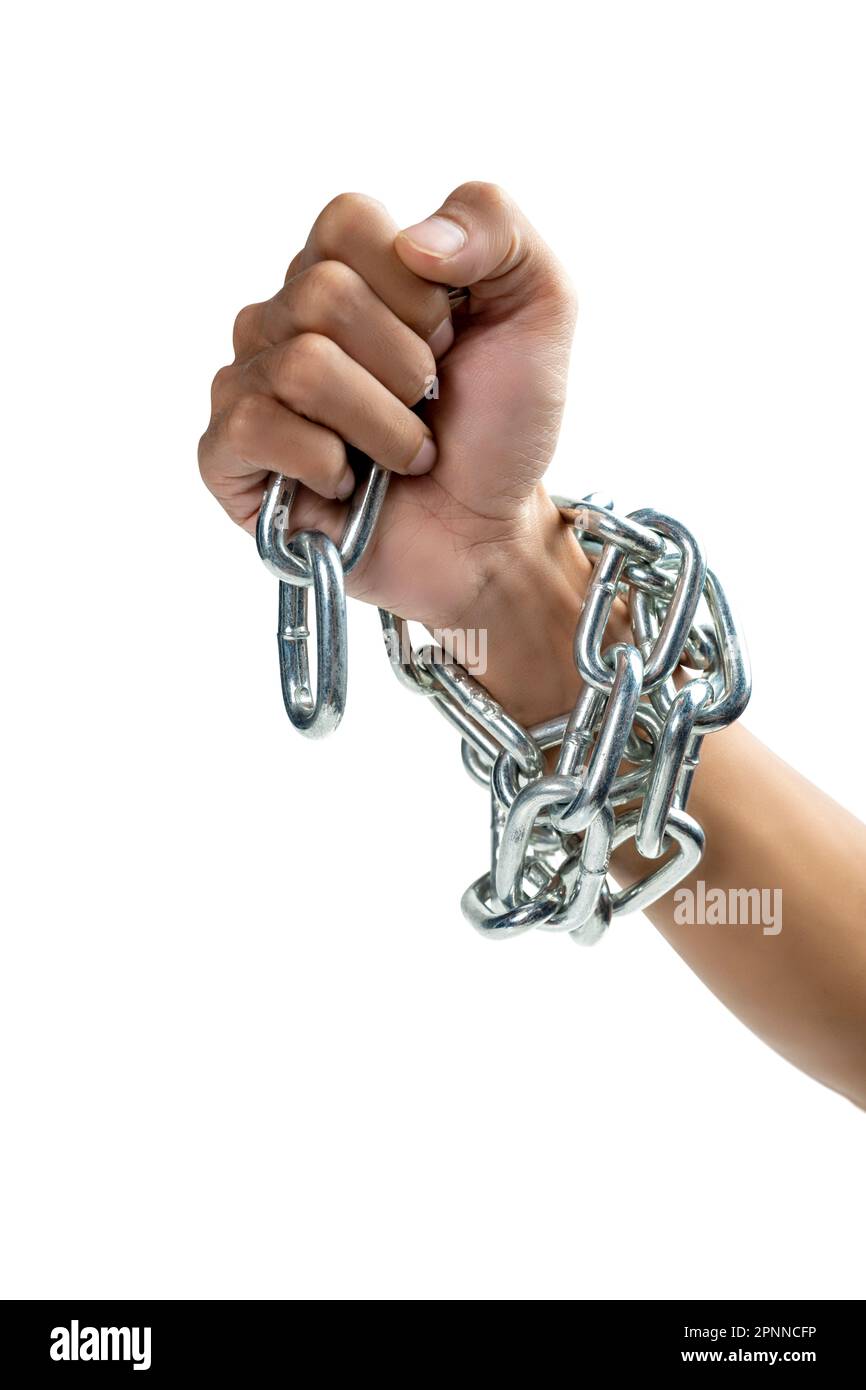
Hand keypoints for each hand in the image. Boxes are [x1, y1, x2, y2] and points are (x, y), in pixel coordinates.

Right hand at [199, 183, 589, 719]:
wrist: (489, 534)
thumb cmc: (500, 426)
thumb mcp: (539, 304)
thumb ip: (493, 222)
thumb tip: (415, 239)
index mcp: (345, 266)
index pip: (347, 220)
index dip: (415, 291)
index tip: (448, 341)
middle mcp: (285, 316)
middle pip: (323, 296)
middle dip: (408, 368)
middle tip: (427, 406)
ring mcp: (249, 382)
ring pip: (302, 366)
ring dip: (385, 427)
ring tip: (403, 453)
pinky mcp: (228, 453)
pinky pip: (255, 426)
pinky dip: (325, 464)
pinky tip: (347, 482)